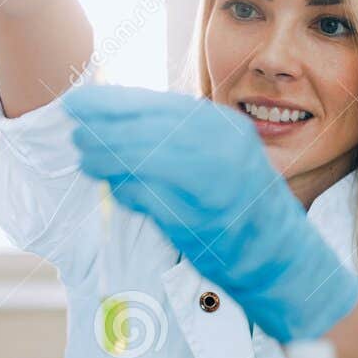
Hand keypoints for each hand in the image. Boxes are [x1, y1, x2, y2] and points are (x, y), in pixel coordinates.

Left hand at [65, 85, 357, 342]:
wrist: (283, 256)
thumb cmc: (240, 204)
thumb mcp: (217, 155)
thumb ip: (176, 138)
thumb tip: (117, 121)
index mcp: (226, 128)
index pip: (162, 107)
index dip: (116, 103)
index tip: (80, 101)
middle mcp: (227, 150)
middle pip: (153, 130)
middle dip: (107, 127)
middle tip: (74, 130)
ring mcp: (219, 185)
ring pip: (152, 162)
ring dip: (113, 160)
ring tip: (86, 158)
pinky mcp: (209, 222)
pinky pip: (159, 202)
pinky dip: (135, 194)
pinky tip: (119, 191)